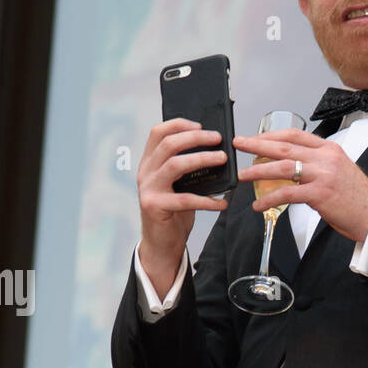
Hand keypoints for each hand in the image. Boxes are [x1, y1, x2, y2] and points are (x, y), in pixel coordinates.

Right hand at [137, 118, 232, 296]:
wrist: (161, 244)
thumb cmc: (174, 212)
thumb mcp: (179, 186)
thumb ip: (189, 170)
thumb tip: (216, 152)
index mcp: (149, 163)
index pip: (158, 133)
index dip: (179, 124)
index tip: (201, 125)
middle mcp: (145, 173)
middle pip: (169, 144)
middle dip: (196, 138)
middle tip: (218, 140)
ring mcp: (148, 189)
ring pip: (175, 165)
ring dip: (202, 159)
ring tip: (222, 160)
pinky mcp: (155, 207)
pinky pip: (185, 199)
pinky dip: (207, 200)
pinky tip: (222, 203)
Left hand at [234, 129, 367, 242]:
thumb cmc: (357, 198)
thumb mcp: (338, 171)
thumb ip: (318, 166)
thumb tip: (294, 168)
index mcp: (329, 150)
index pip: (295, 135)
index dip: (271, 135)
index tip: (256, 138)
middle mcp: (325, 158)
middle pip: (284, 146)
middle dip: (257, 145)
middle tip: (240, 144)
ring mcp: (323, 175)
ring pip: (283, 167)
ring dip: (258, 171)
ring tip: (243, 175)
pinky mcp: (320, 194)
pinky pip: (288, 194)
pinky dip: (270, 199)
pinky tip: (260, 205)